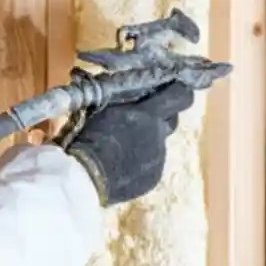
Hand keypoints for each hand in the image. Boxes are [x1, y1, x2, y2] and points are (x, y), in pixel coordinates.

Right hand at [54, 82, 194, 205]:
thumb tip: (134, 90)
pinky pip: (153, 163)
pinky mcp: (154, 177)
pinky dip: (142, 160)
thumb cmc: (88, 135)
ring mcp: (159, 158)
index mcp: (148, 113)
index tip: (173, 89)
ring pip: (160, 142)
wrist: (85, 176)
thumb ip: (126, 99)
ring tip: (125, 145)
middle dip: (161, 116)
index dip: (179, 91)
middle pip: (172, 119)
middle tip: (141, 117)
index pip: (181, 96)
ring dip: (147, 140)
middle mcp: (159, 135)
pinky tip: (123, 163)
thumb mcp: (105, 107)